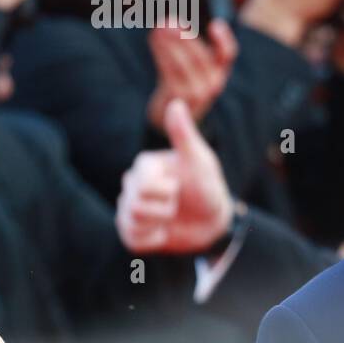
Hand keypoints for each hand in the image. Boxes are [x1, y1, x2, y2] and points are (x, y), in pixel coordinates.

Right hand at [117, 99, 233, 254]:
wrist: (214, 220)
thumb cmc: (208, 186)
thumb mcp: (199, 160)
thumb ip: (184, 135)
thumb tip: (176, 102)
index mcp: (145, 166)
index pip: (141, 183)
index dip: (166, 191)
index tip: (180, 186)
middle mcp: (133, 184)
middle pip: (134, 203)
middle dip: (165, 208)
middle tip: (178, 203)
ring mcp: (129, 208)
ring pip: (131, 221)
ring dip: (160, 223)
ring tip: (172, 217)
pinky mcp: (132, 232)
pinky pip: (132, 240)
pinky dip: (154, 239)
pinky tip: (165, 232)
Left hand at [146, 18, 237, 130]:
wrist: (172, 116)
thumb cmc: (182, 80)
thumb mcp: (193, 65)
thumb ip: (187, 44)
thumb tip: (169, 20)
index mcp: (220, 70)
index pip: (227, 54)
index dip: (223, 40)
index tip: (215, 25)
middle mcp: (213, 82)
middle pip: (199, 57)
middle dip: (184, 37)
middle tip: (168, 21)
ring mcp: (197, 92)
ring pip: (182, 64)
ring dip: (168, 44)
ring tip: (158, 27)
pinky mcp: (179, 97)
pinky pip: (169, 72)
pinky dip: (161, 53)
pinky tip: (154, 40)